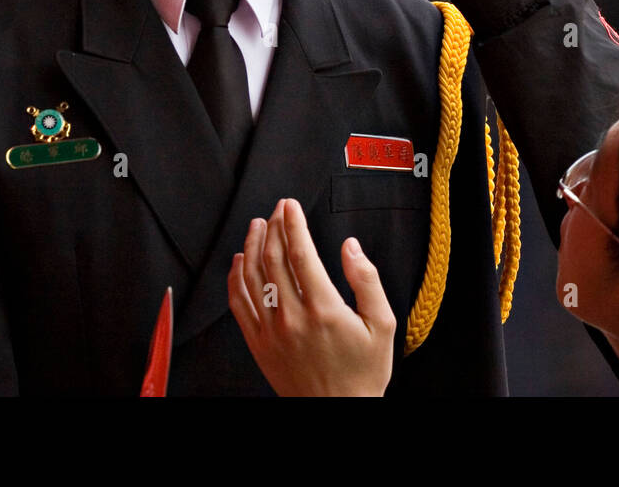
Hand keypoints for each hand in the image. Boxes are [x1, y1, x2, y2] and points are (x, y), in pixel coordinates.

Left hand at [227, 198, 395, 396]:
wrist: (337, 412)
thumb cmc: (362, 372)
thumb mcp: (383, 325)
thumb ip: (367, 281)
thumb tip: (351, 247)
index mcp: (323, 309)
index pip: (301, 254)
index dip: (293, 224)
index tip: (291, 205)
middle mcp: (292, 318)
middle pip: (274, 259)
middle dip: (274, 227)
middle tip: (278, 209)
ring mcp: (271, 332)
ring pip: (252, 277)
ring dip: (253, 245)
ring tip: (258, 224)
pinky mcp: (258, 344)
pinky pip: (238, 304)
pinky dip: (235, 277)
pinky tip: (240, 260)